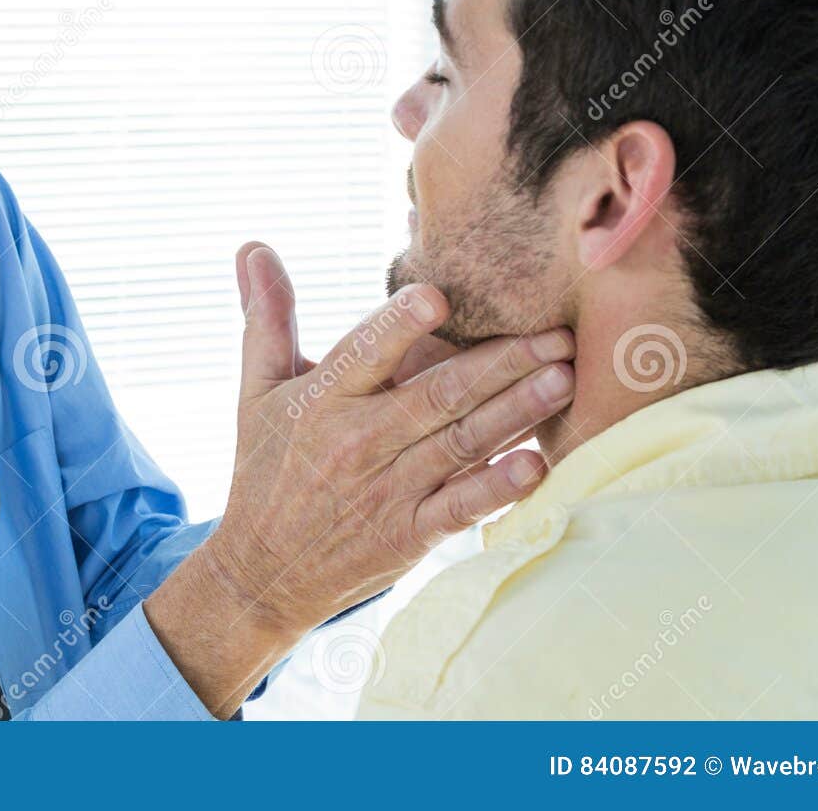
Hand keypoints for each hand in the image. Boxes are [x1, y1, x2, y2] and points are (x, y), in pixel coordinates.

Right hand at [145, 241, 573, 714]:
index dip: (399, 326)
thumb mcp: (257, 390)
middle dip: (502, 363)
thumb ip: (267, 316)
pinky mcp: (409, 535)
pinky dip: (498, 488)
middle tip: (555, 334)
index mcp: (322, 399)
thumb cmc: (265, 469)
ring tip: (563, 379)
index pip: (365, 353)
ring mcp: (387, 490)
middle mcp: (357, 441)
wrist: (262, 571)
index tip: (437, 298)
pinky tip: (536, 465)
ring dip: (517, 411)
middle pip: (437, 394)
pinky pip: (461, 508)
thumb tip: (254, 246)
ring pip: (461, 442)